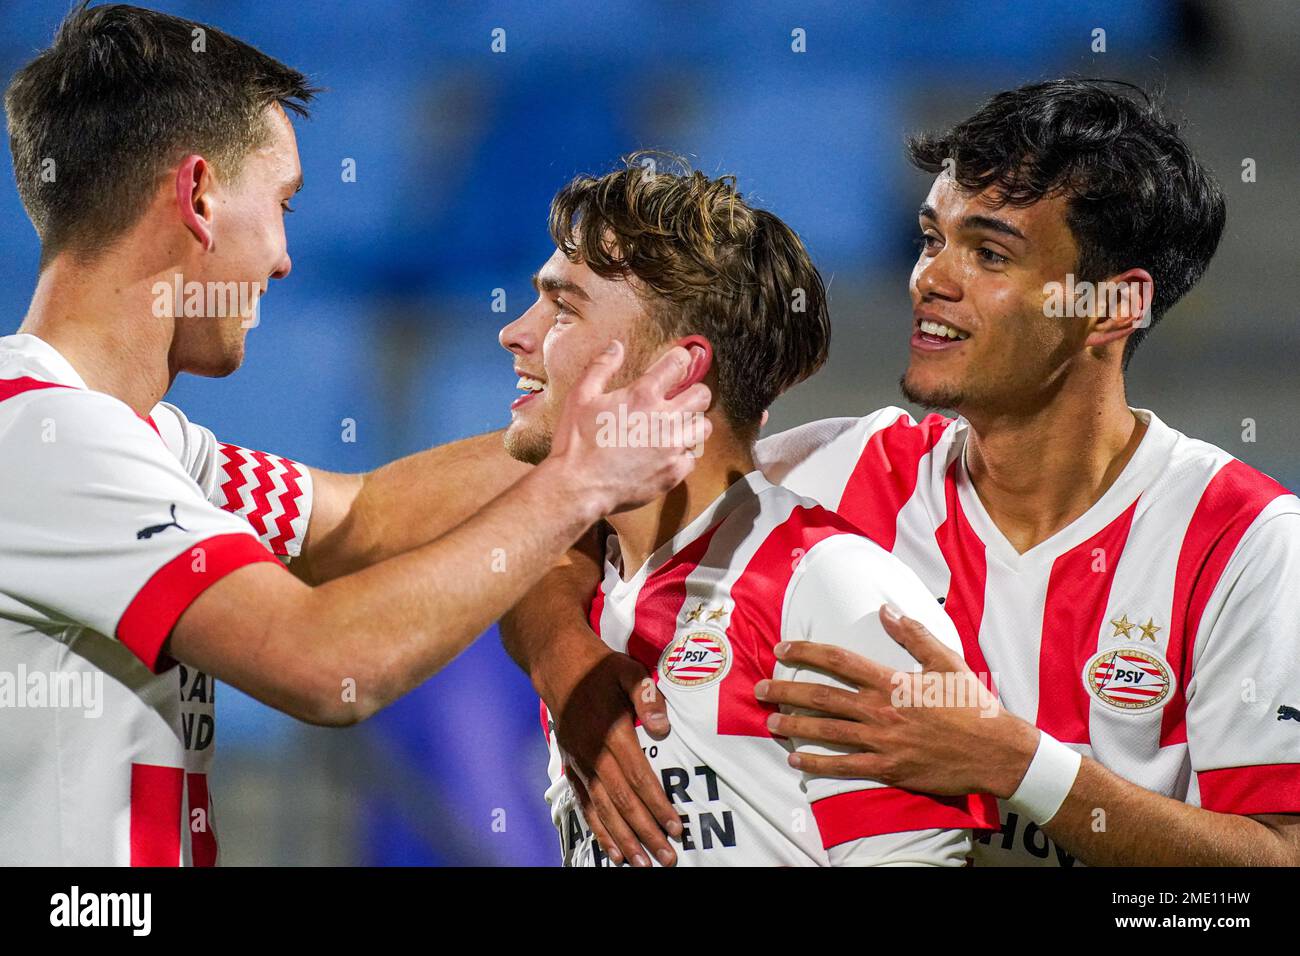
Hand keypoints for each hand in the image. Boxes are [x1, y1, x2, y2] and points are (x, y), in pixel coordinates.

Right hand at [541, 640, 680, 866]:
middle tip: (666, 857)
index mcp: (610, 732)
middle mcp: (592, 753)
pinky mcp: (570, 765)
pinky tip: (612, 849)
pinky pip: (585, 803)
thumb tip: (662, 728)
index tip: (676, 827)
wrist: (556, 663)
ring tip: (641, 863)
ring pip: (602, 808)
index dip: (657, 805)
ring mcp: (578, 762)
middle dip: (645, 832)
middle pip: (622, 801)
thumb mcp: (627, 669)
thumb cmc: (598, 667)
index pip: (639, 777)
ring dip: (623, 839)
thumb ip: (647, 696)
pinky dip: (598, 828)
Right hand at [548, 341, 711, 516]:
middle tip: (684, 398)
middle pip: (702, 395)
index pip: (678, 364)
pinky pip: (692, 458)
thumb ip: (601, 367)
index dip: (682, 359)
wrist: (579, 487)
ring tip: (679, 427)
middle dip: (695, 392)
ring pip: (705, 427)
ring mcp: (672, 447)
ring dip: (694, 424)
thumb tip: (616, 347)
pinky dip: (683, 455)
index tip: (679, 363)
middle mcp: (664, 418)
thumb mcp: (580, 396)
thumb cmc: (576, 443)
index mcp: (642, 395)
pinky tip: (668, 454)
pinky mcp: (674, 472)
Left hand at [756, 605, 1038, 798]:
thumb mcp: (947, 661)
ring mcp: (883, 742)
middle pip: (823, 698)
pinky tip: (797, 761)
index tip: (782, 649)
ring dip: (794, 727)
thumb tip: (886, 609)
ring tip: (770, 721)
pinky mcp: (888, 769)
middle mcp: (882, 711)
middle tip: (760, 688)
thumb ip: (914, 635)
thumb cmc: (973, 705)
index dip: (806, 653)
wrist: (997, 752)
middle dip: (786, 691)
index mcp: (893, 681)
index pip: (839, 661)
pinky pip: (845, 767)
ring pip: (827, 732)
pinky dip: (818, 764)